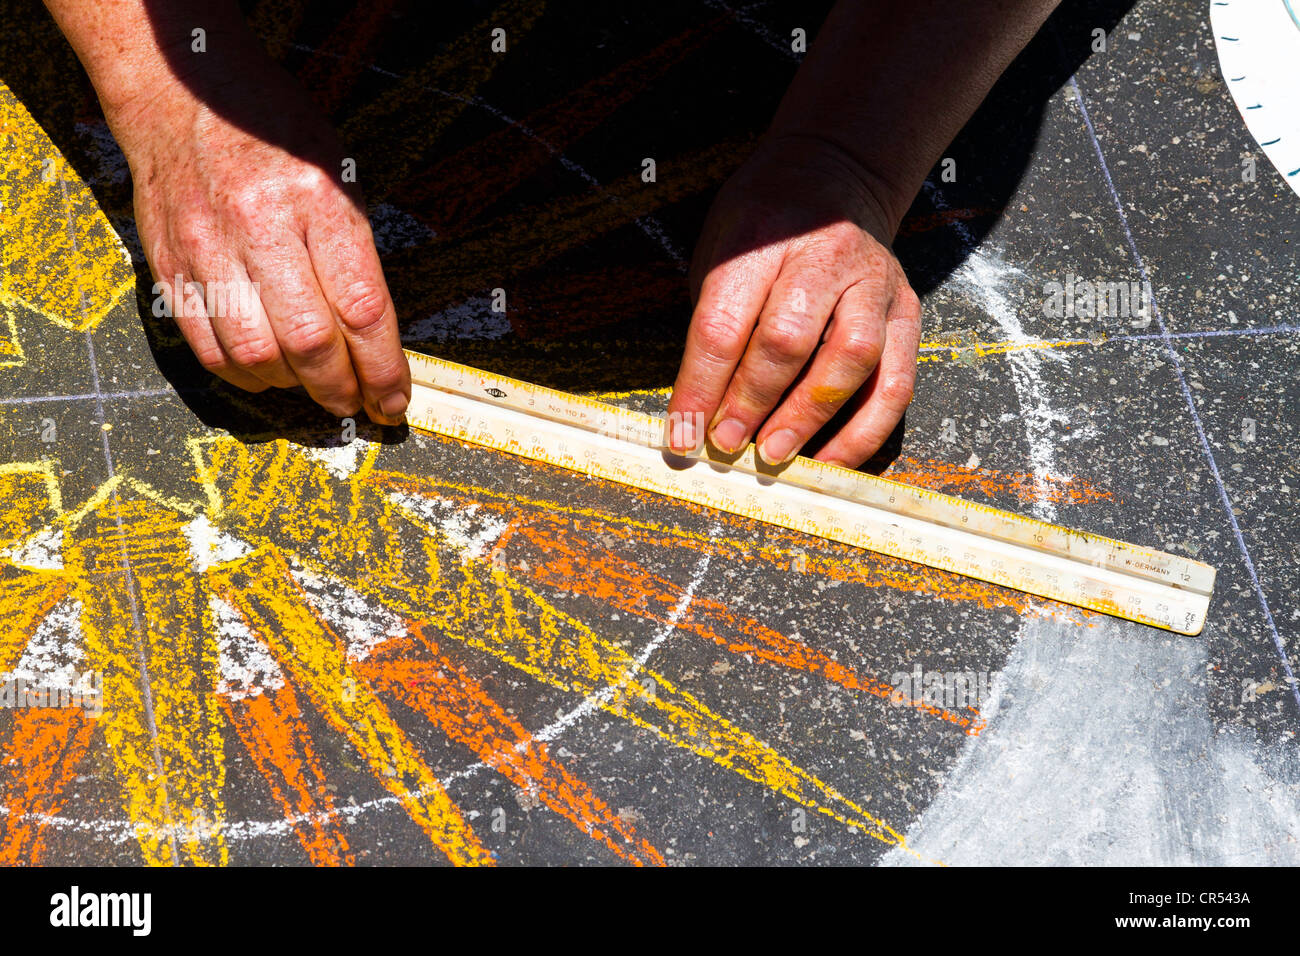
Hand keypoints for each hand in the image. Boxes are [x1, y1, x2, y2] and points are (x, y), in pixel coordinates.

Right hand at [109, 33, 409, 422]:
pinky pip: (206, 346)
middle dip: (342, 389)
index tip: (395, 399)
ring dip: (294, 387)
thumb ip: (356, 255)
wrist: (183, 93)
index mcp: (317, 200)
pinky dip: (244, 375)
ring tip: (315, 388)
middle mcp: (259, 225)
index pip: (361, 308)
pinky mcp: (168, 265)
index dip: (383, 368)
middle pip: (310, 341)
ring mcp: (206, 247)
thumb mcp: (340, 175)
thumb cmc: (276, 134)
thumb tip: (375, 339)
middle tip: (360, 405)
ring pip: (256, 354)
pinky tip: (269, 373)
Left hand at [666, 136, 920, 467]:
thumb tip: (699, 416)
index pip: (724, 324)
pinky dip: (865, 430)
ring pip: (850, 359)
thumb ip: (715, 329)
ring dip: (809, 417)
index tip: (682, 435)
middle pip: (787, 341)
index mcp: (763, 238)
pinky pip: (895, 381)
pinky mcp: (906, 308)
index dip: (700, 387)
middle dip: (751, 404)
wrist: (832, 178)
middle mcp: (825, 255)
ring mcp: (873, 281)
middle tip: (725, 445)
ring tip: (774, 455)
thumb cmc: (761, 229)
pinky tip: (831, 460)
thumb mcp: (720, 255)